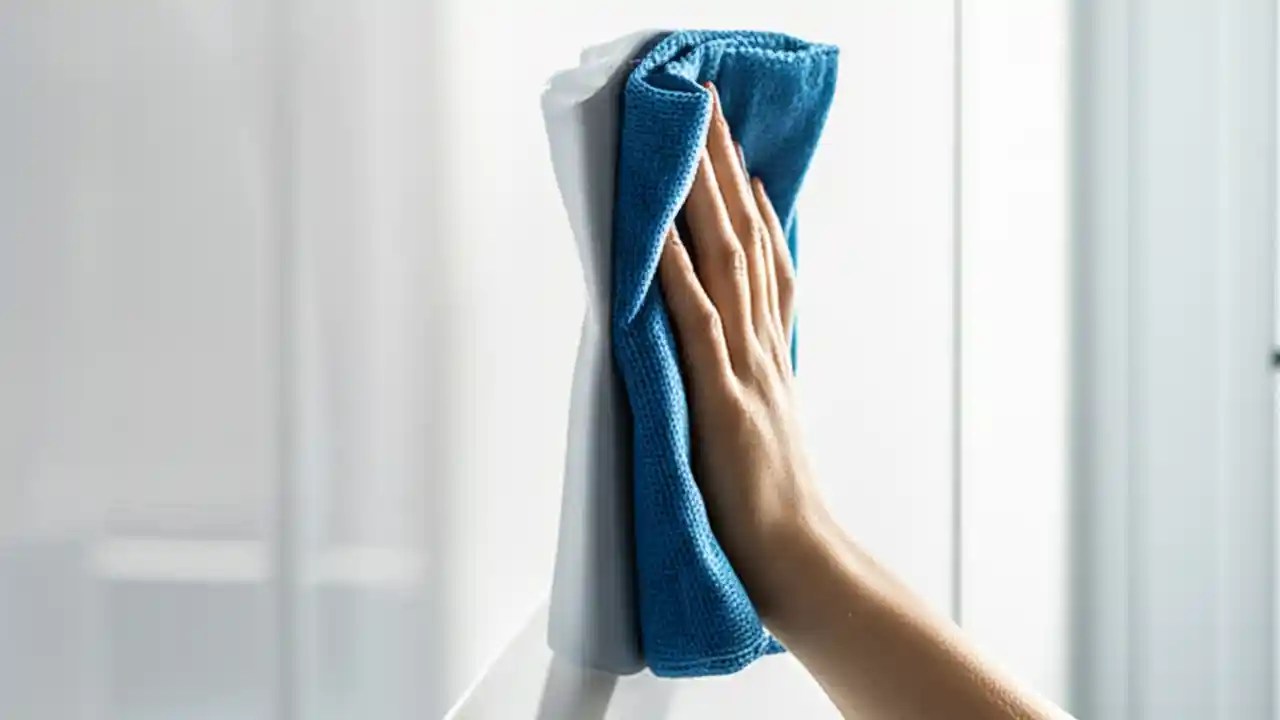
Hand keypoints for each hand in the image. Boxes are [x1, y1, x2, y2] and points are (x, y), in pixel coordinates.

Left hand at [658, 83, 824, 617]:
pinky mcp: (721, 400)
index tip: (739, 153)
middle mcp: (761, 348)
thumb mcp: (764, 421)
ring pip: (727, 264)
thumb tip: (726, 342)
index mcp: (770, 353)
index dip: (754, 203)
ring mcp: (744, 370)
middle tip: (711, 107)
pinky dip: (677, 273)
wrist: (793, 559)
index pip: (767, 260)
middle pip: (748, 241)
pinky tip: (660, 231)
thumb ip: (749, 375)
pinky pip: (696, 325)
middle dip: (726, 169)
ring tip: (693, 135)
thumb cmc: (770, 502)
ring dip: (706, 196)